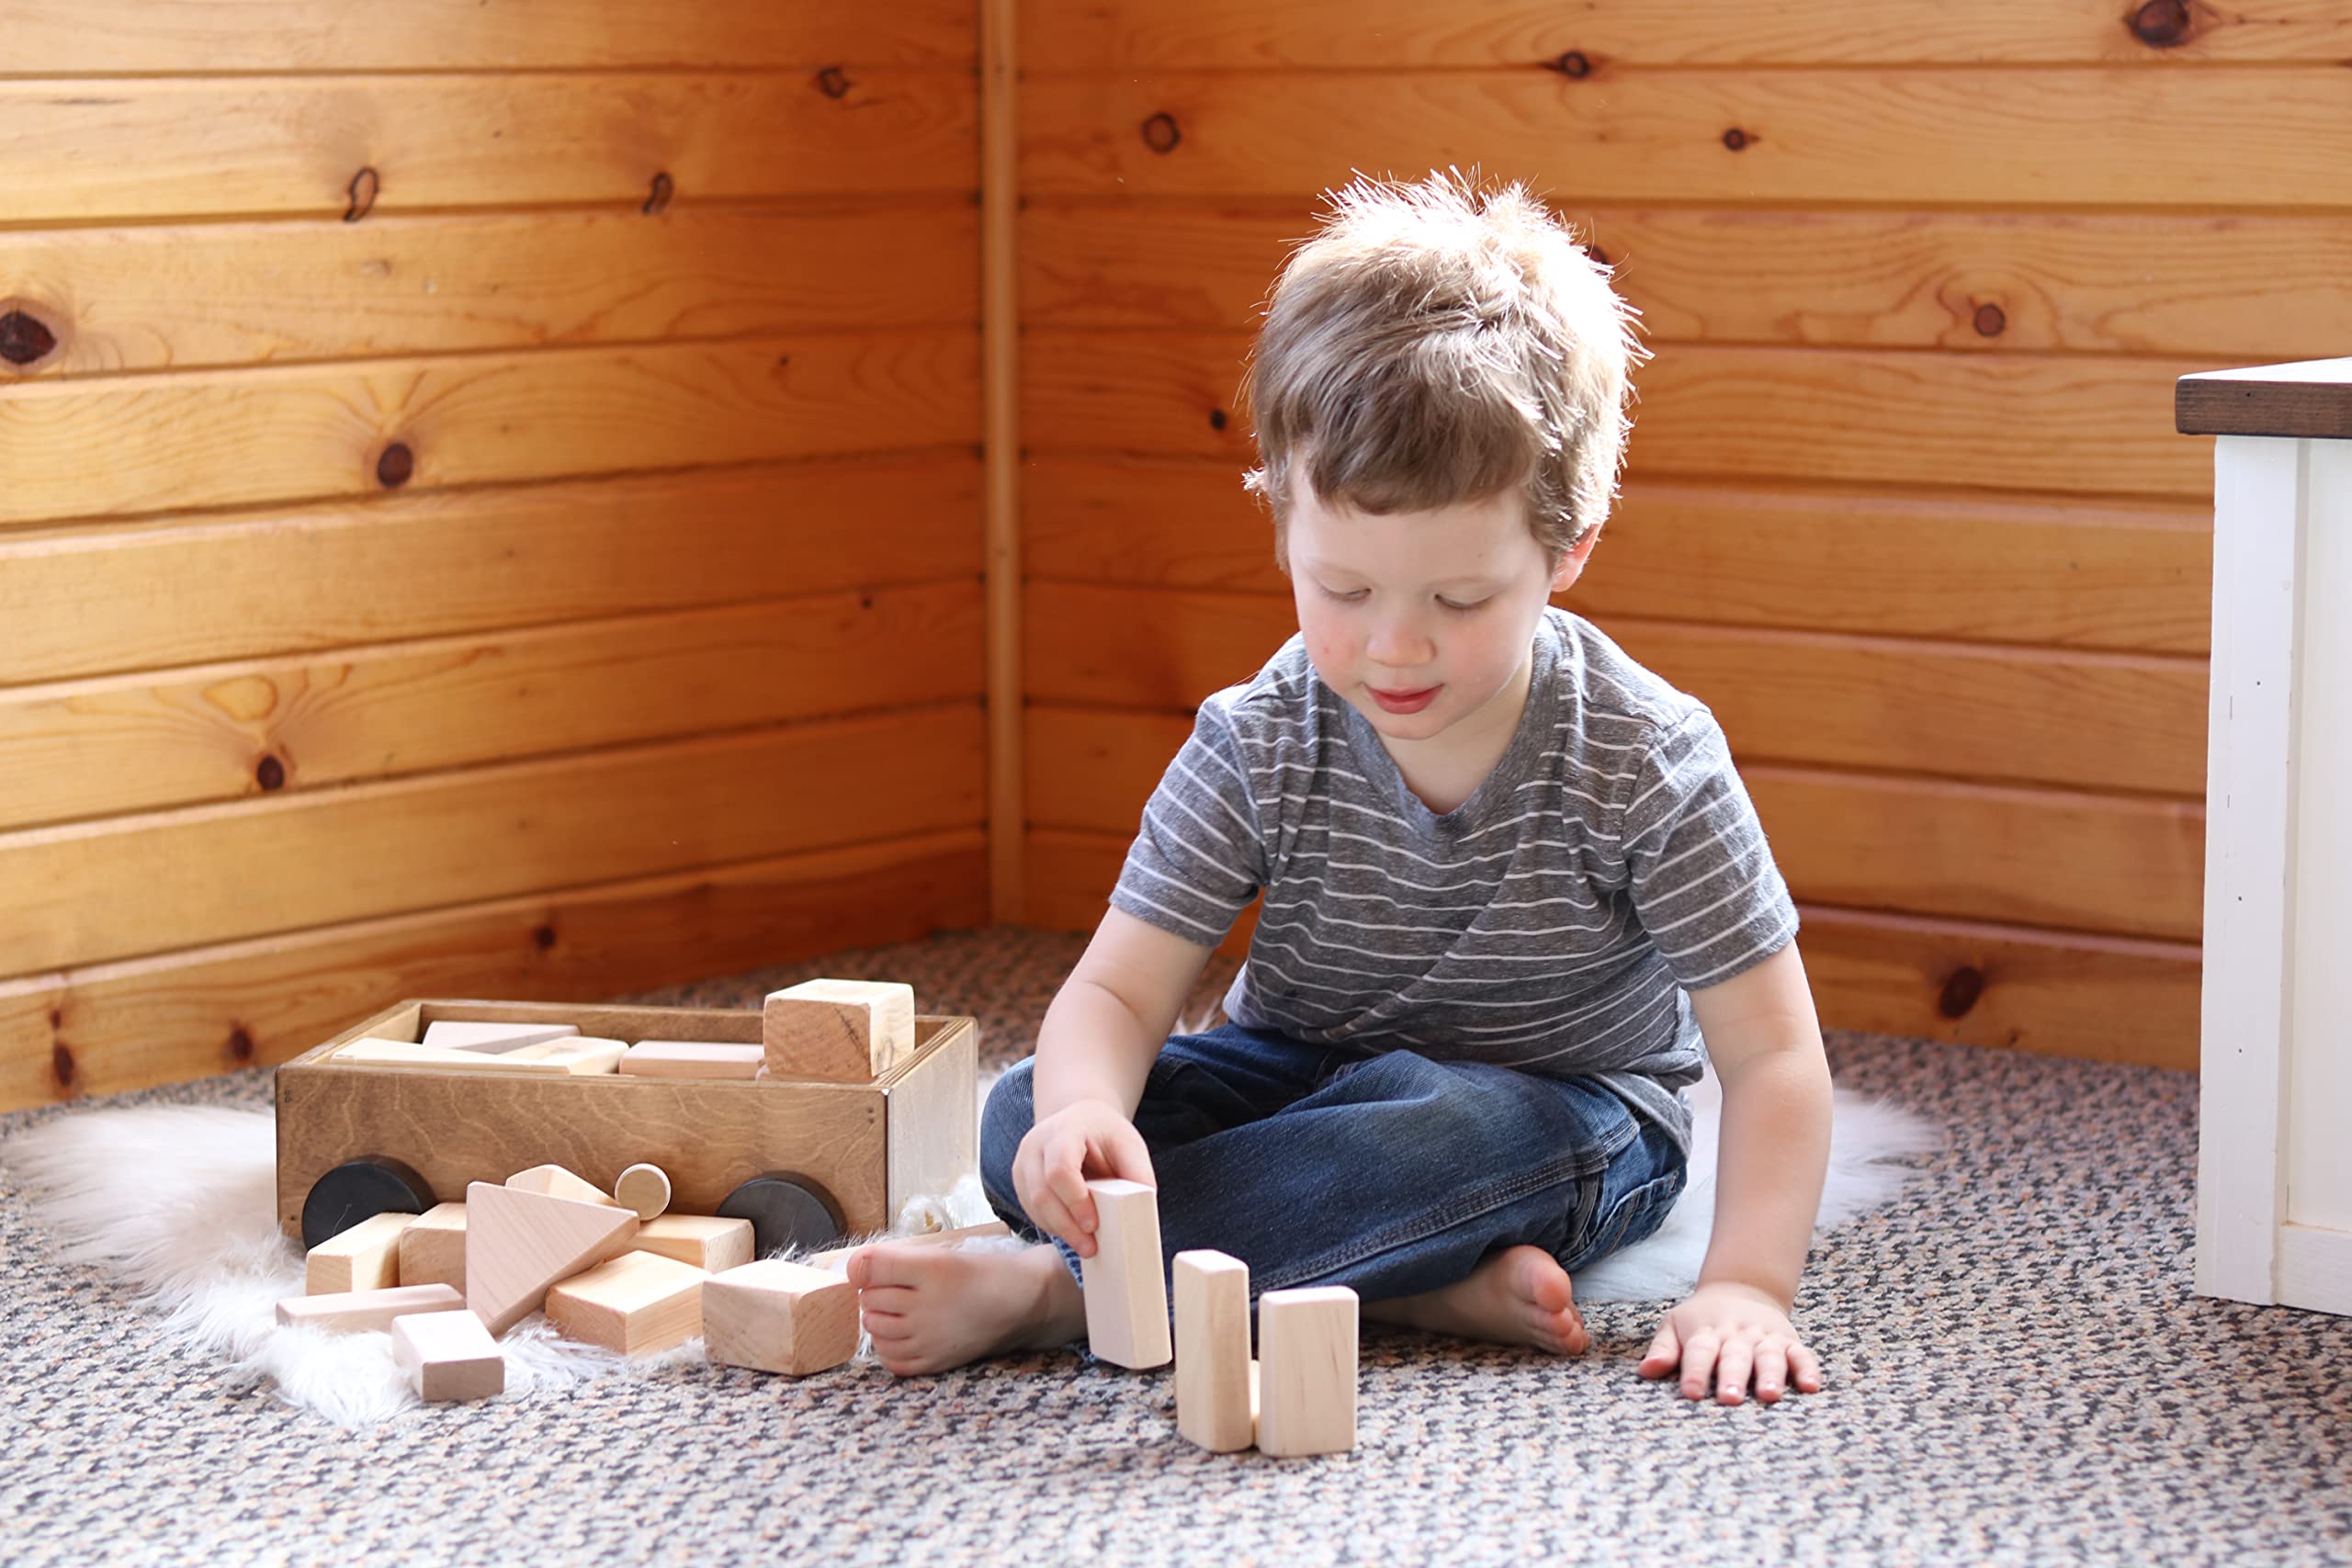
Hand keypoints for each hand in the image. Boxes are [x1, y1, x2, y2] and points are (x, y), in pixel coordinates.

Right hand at [1011, 1098, 1155, 1257]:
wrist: (1080, 1120)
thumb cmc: (1105, 1134)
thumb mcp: (1129, 1145)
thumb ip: (1138, 1175)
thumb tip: (1141, 1214)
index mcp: (1064, 1130)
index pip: (1060, 1170)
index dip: (1075, 1201)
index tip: (1093, 1225)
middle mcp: (1035, 1145)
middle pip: (1042, 1194)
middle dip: (1067, 1226)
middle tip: (1091, 1248)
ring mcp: (1023, 1164)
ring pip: (1034, 1206)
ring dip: (1059, 1230)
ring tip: (1086, 1245)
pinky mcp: (1021, 1181)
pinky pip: (1032, 1210)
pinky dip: (1053, 1225)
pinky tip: (1072, 1232)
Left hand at [1638, 1281, 1822, 1404]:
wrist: (1741, 1289)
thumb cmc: (1701, 1319)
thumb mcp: (1675, 1325)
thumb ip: (1663, 1349)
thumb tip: (1646, 1371)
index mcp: (1706, 1332)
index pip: (1698, 1351)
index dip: (1693, 1371)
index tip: (1691, 1392)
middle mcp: (1737, 1335)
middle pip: (1734, 1356)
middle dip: (1733, 1377)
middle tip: (1731, 1398)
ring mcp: (1765, 1337)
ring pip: (1769, 1356)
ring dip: (1770, 1374)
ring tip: (1770, 1395)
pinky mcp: (1789, 1341)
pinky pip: (1801, 1354)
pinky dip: (1807, 1369)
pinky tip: (1811, 1386)